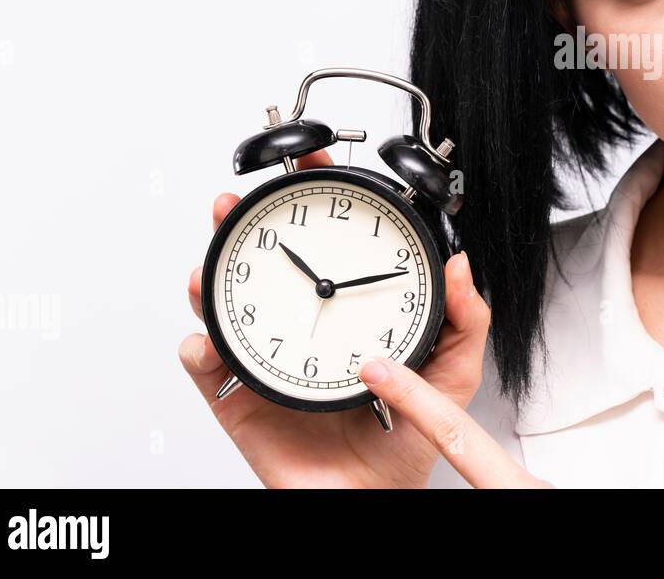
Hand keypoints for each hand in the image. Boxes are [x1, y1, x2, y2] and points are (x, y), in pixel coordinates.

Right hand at [182, 148, 551, 487]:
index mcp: (349, 315)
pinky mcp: (244, 404)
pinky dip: (199, 351)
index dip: (316, 203)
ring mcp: (271, 362)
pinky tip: (205, 337)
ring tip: (208, 267)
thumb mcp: (453, 373)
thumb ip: (465, 320)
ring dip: (209, 282)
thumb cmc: (409, 438)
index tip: (313, 165)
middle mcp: (304, 330)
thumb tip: (461, 266)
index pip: (329, 247)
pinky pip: (210, 374)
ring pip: (228, 311)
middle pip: (264, 267)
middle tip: (236, 204)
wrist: (375, 499)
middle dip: (241, 229)